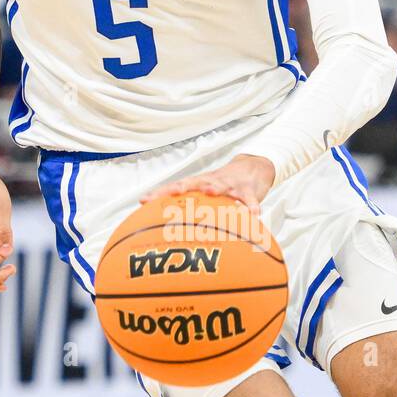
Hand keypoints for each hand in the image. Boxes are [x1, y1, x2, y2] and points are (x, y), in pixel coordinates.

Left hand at [140, 153, 275, 216]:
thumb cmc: (222, 187)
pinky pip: (250, 198)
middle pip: (193, 182)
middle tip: (173, 192)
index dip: (159, 193)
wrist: (252, 167)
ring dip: (216, 188)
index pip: (174, 188)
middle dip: (182, 187)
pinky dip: (252, 205)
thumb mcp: (206, 194)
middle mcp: (210, 182)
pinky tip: (254, 214)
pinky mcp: (248, 189)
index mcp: (197, 184)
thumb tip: (167, 230)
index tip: (143, 200)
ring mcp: (229, 184)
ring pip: (221, 185)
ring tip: (211, 192)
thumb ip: (192, 209)